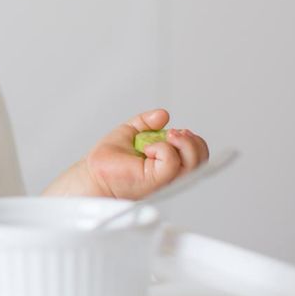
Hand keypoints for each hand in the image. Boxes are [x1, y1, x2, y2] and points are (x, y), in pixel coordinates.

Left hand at [43, 109, 209, 198]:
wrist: (92, 175)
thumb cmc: (108, 161)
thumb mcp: (130, 132)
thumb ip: (146, 122)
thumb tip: (163, 114)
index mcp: (169, 164)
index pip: (198, 155)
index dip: (193, 141)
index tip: (176, 131)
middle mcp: (170, 174)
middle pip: (202, 159)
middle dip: (193, 141)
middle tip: (173, 133)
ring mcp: (164, 179)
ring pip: (193, 163)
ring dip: (183, 143)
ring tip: (166, 136)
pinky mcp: (155, 181)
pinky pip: (171, 162)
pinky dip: (163, 148)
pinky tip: (148, 148)